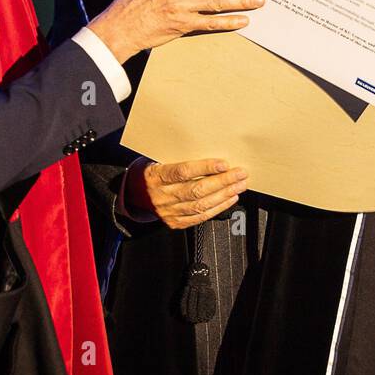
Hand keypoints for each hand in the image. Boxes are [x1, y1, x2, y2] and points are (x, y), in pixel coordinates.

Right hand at [124, 157, 248, 229]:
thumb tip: (209, 151)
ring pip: (200, 205)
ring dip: (224, 195)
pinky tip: (229, 198)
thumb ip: (179, 157)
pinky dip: (217, 208)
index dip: (205, 168)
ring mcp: (168, 211)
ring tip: (239, 185)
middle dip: (222, 182)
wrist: (134, 193)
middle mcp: (162, 195)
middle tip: (239, 174)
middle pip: (196, 190)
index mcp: (156, 176)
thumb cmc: (152, 172)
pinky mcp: (174, 222)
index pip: (183, 172)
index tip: (224, 164)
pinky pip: (199, 217)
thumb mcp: (159, 159)